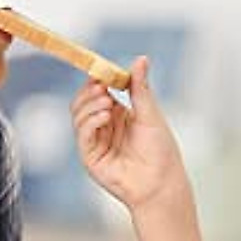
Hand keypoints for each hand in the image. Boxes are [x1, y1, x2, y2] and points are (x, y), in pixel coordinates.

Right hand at [71, 57, 189, 215]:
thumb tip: (141, 58)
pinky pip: (82, 134)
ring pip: (78, 116)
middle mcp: (104, 127)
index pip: (98, 91)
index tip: (101, 71)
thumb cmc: (161, 151)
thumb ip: (140, 87)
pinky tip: (105, 117)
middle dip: (90, 91)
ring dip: (90, 105)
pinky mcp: (90, 157)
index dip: (97, 80)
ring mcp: (95, 142)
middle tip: (103, 86)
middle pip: (83, 102)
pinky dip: (90, 121)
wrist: (161, 182)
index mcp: (118, 114)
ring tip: (108, 103)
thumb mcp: (150, 113)